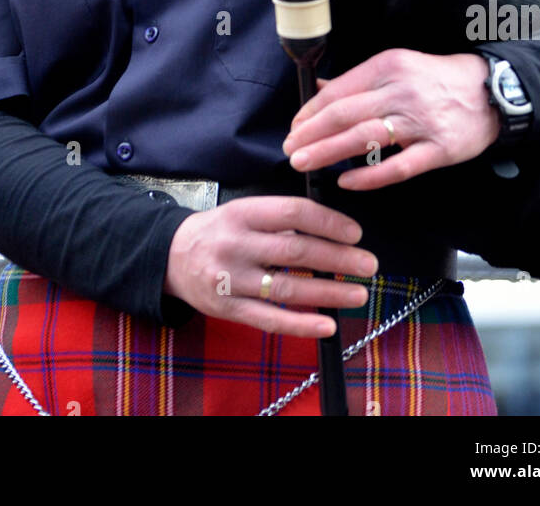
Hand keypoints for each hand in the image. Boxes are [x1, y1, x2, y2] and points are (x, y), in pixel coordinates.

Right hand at [162, 196, 378, 337]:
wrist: (171, 256)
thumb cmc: (219, 231)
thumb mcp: (243, 212)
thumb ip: (280, 220)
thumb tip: (330, 231)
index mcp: (242, 213)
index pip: (293, 213)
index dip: (328, 222)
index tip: (355, 233)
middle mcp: (236, 245)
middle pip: (295, 252)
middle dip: (338, 259)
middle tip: (368, 264)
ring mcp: (231, 280)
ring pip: (286, 289)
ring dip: (328, 293)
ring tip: (357, 294)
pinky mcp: (228, 310)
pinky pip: (269, 320)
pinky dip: (301, 325)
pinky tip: (327, 325)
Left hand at [283, 49, 500, 191]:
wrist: (490, 91)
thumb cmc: (436, 79)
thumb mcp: (397, 66)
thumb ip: (359, 80)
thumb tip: (319, 89)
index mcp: (387, 67)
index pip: (337, 91)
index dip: (310, 112)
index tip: (294, 127)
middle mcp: (400, 92)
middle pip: (344, 114)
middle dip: (309, 134)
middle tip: (289, 150)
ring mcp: (420, 122)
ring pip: (364, 138)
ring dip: (327, 152)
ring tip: (303, 163)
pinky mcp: (438, 150)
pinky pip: (398, 167)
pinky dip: (369, 176)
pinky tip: (346, 182)